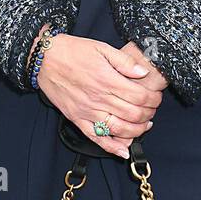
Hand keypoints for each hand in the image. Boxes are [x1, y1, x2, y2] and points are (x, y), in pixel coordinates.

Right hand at [35, 33, 167, 159]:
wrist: (44, 59)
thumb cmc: (72, 51)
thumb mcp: (101, 48)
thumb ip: (124, 61)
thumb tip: (142, 73)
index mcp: (107, 80)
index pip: (139, 96)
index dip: (153, 99)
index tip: (155, 97)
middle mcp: (99, 98)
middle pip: (133, 114)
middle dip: (149, 114)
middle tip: (152, 109)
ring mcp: (88, 111)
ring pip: (119, 129)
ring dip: (137, 131)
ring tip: (144, 125)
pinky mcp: (77, 119)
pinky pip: (96, 138)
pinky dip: (112, 148)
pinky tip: (123, 151)